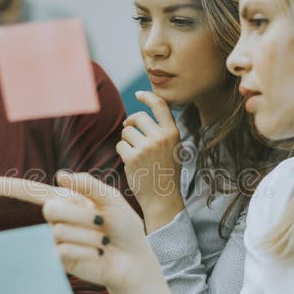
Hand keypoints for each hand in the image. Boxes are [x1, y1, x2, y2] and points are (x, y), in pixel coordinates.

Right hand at [0, 172, 159, 293]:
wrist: (132, 259)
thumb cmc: (123, 227)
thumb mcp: (111, 199)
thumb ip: (89, 184)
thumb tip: (60, 176)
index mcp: (66, 198)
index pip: (30, 191)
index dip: (6, 188)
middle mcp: (57, 218)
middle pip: (50, 208)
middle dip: (81, 215)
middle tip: (101, 223)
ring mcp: (56, 240)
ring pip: (60, 231)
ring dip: (89, 236)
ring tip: (101, 241)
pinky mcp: (60, 261)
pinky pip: (63, 251)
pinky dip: (86, 251)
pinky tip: (96, 254)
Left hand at [118, 91, 183, 228]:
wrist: (163, 199)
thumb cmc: (166, 173)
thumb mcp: (172, 149)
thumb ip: (161, 132)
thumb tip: (138, 116)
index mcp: (173, 133)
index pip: (160, 105)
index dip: (148, 97)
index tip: (139, 94)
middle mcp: (160, 137)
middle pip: (138, 117)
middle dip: (130, 123)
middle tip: (129, 131)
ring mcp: (146, 147)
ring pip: (126, 131)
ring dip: (126, 140)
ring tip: (135, 154)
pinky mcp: (132, 157)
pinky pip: (120, 145)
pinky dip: (122, 152)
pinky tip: (131, 163)